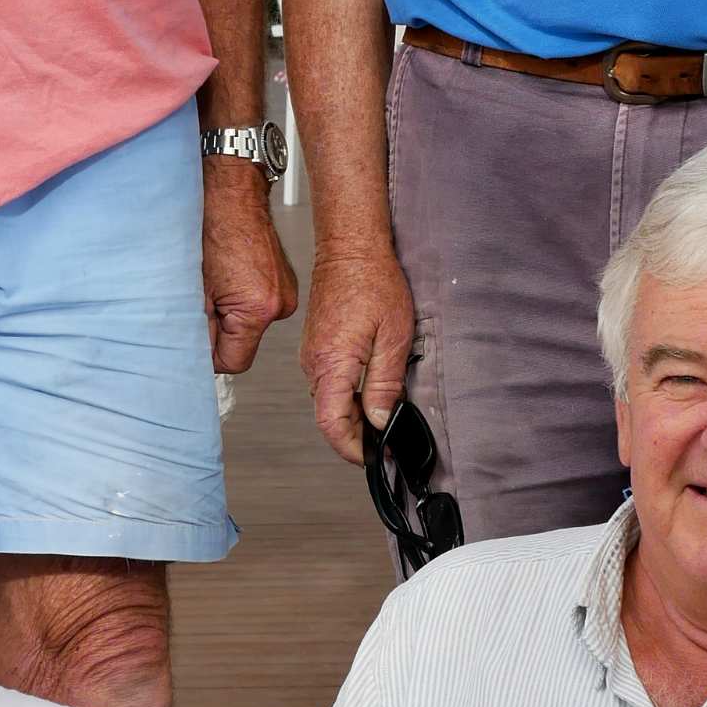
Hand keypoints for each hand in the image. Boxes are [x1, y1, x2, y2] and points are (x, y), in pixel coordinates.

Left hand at [201, 163, 296, 372]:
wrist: (231, 191)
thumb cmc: (211, 226)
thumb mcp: (191, 288)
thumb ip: (194, 331)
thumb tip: (194, 357)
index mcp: (260, 309)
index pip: (233, 363)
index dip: (207, 353)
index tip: (194, 335)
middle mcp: (280, 304)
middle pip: (242, 345)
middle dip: (216, 331)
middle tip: (201, 300)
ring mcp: (284, 293)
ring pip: (246, 325)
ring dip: (227, 313)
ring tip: (214, 282)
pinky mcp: (281, 283)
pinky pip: (255, 306)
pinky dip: (238, 298)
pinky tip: (227, 275)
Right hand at [301, 244, 415, 463]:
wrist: (350, 249)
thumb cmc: (373, 282)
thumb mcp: (394, 336)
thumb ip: (385, 383)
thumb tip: (382, 420)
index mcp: (332, 364)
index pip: (332, 424)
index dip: (352, 448)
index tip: (374, 458)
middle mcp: (314, 363)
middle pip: (329, 417)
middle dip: (357, 436)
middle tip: (388, 443)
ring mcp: (312, 355)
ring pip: (328, 401)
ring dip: (352, 417)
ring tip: (383, 420)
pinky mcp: (316, 347)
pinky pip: (328, 383)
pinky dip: (347, 397)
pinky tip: (370, 393)